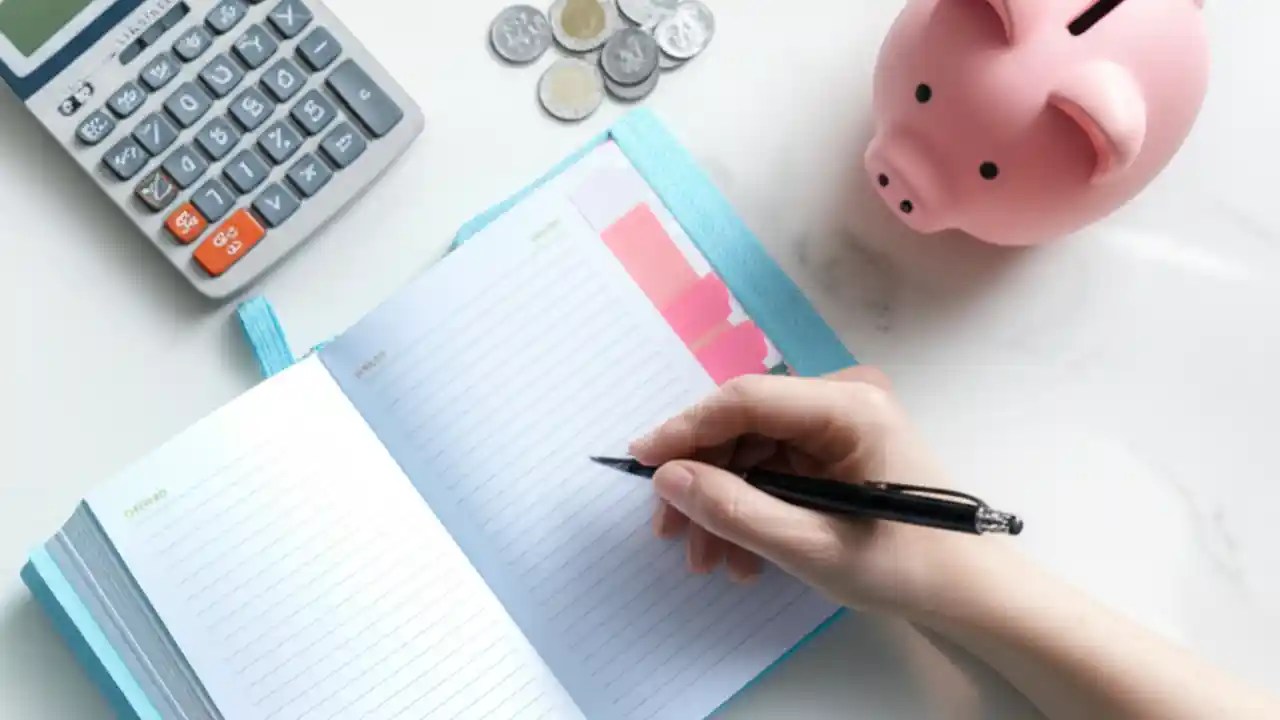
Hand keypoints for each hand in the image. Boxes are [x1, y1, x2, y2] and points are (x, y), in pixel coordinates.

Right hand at [630, 367, 994, 618]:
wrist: (968, 591)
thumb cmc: (907, 566)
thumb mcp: (814, 547)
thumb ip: (737, 510)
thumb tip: (668, 478)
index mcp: (849, 406)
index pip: (746, 399)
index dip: (686, 428)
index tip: (640, 461)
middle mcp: (843, 399)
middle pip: (743, 424)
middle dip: (703, 480)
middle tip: (672, 534)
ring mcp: (838, 423)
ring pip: (750, 449)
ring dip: (722, 502)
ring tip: (708, 560)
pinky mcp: (835, 449)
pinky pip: (772, 466)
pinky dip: (749, 506)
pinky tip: (740, 553)